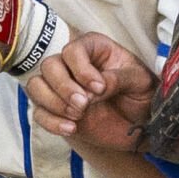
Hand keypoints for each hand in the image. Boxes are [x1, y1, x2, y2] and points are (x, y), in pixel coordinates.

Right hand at [26, 33, 157, 152]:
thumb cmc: (142, 95)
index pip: (73, 50)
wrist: (141, 124)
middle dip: (63, 87)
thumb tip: (94, 88)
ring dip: (52, 102)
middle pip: (49, 66)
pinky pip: (39, 112)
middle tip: (83, 105)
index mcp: (94, 48)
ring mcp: (61, 87)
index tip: (99, 88)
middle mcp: (73, 64)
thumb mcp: (140, 82)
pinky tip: (71, 128)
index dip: (81, 68)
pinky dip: (50, 121)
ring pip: (36, 86)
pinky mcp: (56, 110)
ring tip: (77, 116)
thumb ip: (118, 79)